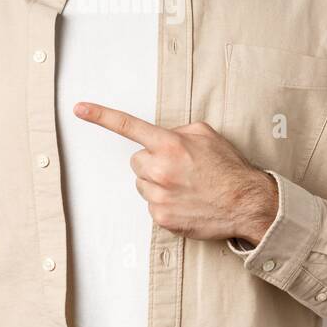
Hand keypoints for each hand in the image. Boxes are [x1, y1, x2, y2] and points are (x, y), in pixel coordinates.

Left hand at [73, 101, 277, 244]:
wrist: (246, 204)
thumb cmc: (228, 169)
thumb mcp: (206, 135)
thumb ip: (178, 131)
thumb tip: (163, 136)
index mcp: (170, 145)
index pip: (128, 126)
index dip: (101, 116)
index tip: (79, 108)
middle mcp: (160, 169)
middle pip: (136, 161)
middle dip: (152, 163)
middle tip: (178, 169)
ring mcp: (159, 196)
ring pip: (142, 184)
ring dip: (157, 184)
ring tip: (185, 187)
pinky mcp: (162, 218)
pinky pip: (151, 205)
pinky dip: (165, 203)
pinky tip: (186, 202)